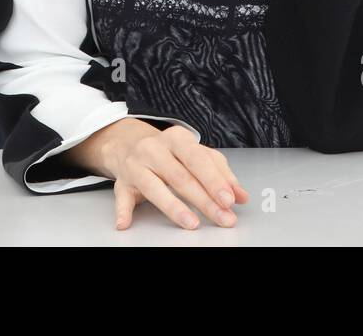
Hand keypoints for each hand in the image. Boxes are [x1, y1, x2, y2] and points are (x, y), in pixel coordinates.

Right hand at [88, 118, 247, 229]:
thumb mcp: (196, 154)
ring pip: (154, 188)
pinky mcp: (122, 183)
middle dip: (204, 200)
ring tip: (191, 223)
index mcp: (177, 138)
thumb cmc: (170, 153)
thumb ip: (220, 173)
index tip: (228, 199)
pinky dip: (123, 212)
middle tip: (222, 216)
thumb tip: (241, 195)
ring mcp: (136, 165)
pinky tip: (125, 224)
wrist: (129, 144)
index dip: (214, 181)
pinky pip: (121, 198)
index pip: (198, 159)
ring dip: (174, 207)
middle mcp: (154, 149)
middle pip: (180, 176)